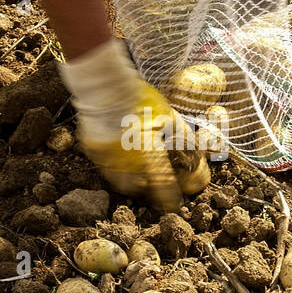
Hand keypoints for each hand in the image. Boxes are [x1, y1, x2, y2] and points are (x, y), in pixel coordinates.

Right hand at [60, 40, 206, 211]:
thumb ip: (182, 134)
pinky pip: (106, 168)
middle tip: (154, 187)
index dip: (169, 197)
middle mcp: (127, 161)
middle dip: (149, 190)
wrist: (106, 87)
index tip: (174, 205)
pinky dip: (116, 171)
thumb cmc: (140, 100)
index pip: (162, 183)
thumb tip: (197, 146)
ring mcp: (107, 158)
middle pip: (140, 187)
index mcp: (148, 153)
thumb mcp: (168, 114)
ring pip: (121, 183)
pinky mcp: (94, 151)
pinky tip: (122, 163)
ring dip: (132, 183)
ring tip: (139, 178)